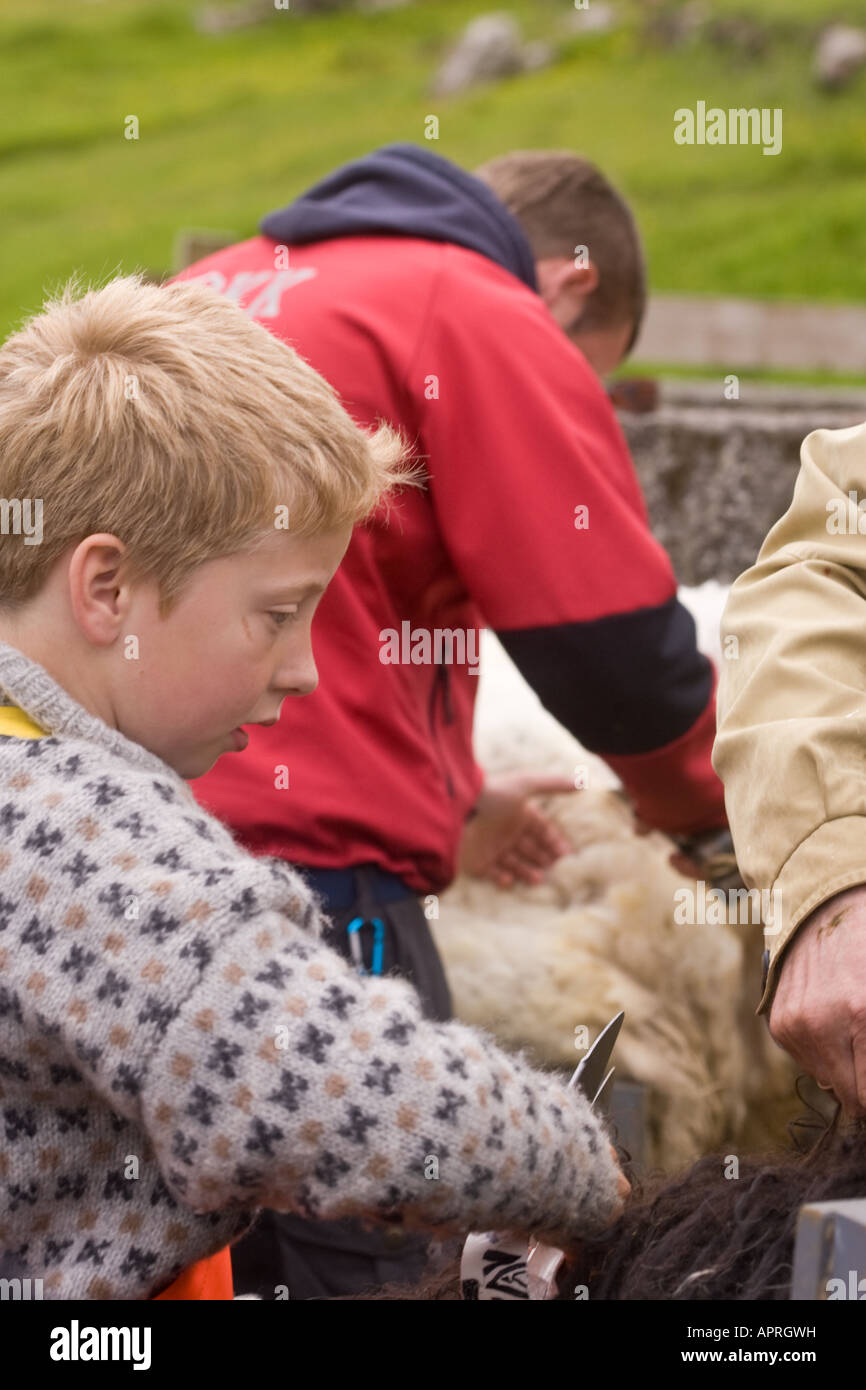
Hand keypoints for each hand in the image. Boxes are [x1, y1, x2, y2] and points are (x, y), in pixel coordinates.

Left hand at [458, 772, 574, 887]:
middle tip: (558, 871)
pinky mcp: (478, 862)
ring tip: (539, 879)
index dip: (555, 842)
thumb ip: (553, 784)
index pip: (542, 830)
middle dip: (545, 859)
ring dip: (528, 872)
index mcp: (518, 814)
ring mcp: (492, 847)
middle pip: (531, 849)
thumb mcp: (525, 784)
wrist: (457, 809)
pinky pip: (494, 874)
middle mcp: (507, 831)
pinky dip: (503, 879)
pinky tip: (510, 879)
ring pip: (515, 863)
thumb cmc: (493, 795)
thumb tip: (582, 782)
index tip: (568, 855)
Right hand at [769, 883, 865, 1114]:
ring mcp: (797, 1024)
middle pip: (852, 1095)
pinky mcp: (779, 1023)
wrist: (826, 908)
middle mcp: (825, 1025)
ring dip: (845, 1068)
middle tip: (865, 1054)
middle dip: (864, 1083)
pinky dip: (824, 1052)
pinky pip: (808, 1061)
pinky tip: (833, 1022)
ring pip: (829, 1081)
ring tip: (853, 1031)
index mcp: (864, 1015)